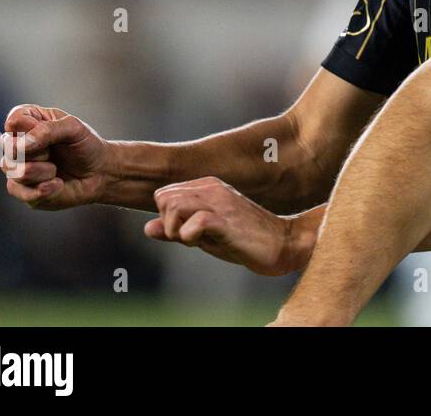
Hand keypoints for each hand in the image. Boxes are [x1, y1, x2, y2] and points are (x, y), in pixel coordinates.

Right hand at [2, 104, 111, 209]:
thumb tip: (21, 145)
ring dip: (42, 171)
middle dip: (38, 152)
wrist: (100, 174)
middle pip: (9, 146)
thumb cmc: (86, 146)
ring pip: (13, 170)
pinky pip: (20, 191)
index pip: (13, 121)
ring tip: (56, 170)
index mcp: (29, 122)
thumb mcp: (74, 129)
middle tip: (54, 153)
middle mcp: (18, 144)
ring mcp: (17, 167)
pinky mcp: (22, 190)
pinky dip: (44, 189)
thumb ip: (48, 130)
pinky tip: (57, 185)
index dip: (30, 129)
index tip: (51, 133)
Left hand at [145, 177, 306, 276]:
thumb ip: (177, 228)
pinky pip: (192, 223)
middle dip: (168, 223)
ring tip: (197, 241)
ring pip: (172, 207)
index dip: (168, 217)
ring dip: (176, 231)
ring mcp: (220, 201)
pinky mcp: (226, 219)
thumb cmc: (245, 240)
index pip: (164, 194)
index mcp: (207, 186)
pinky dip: (189, 237)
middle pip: (163, 198)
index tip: (187, 231)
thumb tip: (147, 227)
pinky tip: (206, 243)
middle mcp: (212, 187)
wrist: (283, 243)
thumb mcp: (206, 234)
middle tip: (190, 238)